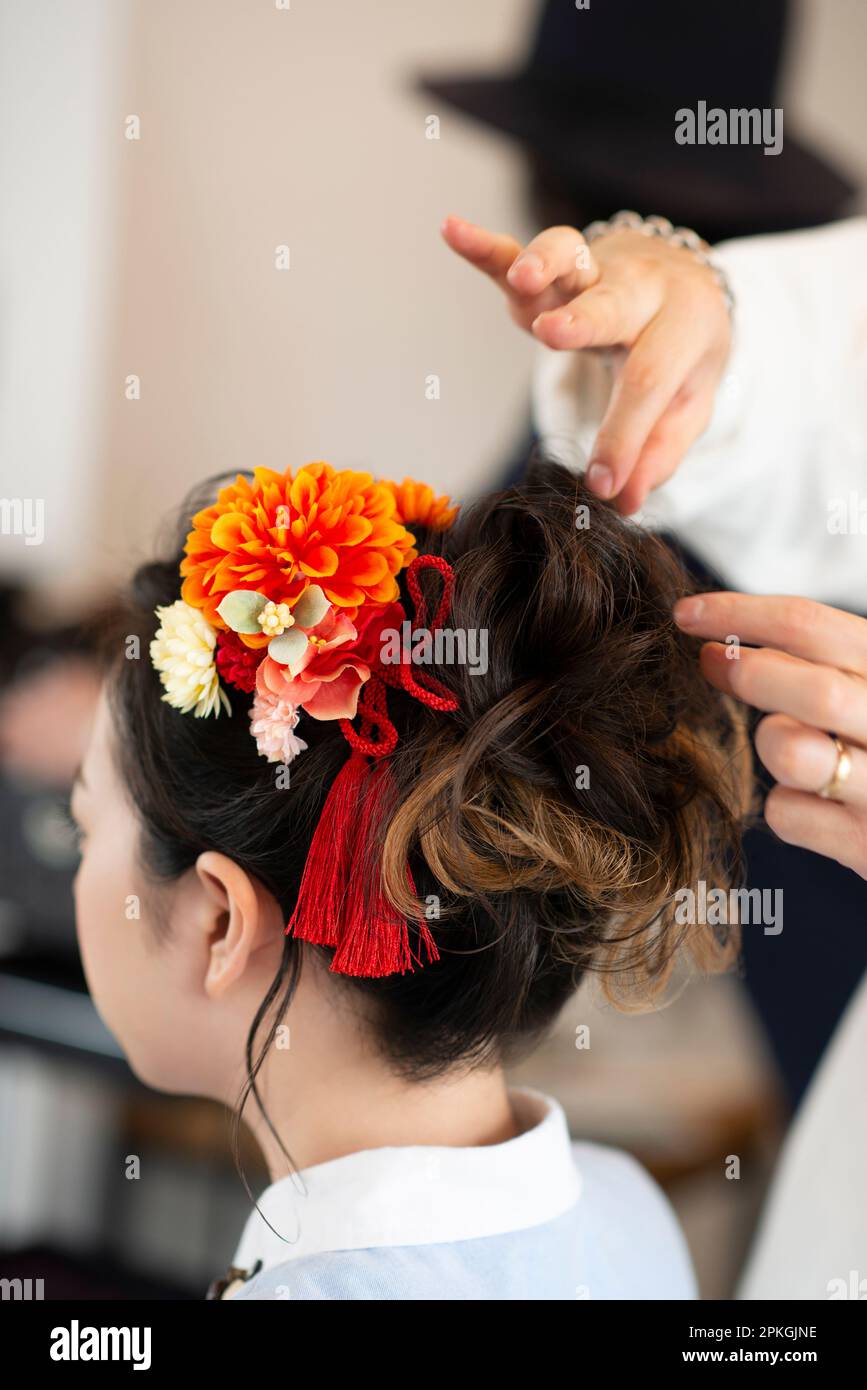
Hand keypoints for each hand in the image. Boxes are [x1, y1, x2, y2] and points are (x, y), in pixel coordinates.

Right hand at [442, 214, 731, 514]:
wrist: (685, 280)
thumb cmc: (681, 354)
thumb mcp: (688, 405)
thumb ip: (658, 454)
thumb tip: (622, 503)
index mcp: (686, 324)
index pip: (649, 382)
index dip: (622, 437)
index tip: (601, 486)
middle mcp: (642, 288)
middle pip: (612, 305)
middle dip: (582, 321)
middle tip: (553, 336)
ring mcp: (596, 269)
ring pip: (568, 256)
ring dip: (541, 265)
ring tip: (520, 281)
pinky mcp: (558, 264)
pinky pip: (518, 251)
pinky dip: (485, 246)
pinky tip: (452, 230)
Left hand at [674, 592, 866, 879]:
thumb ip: (821, 667)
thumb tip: (723, 647)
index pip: (814, 626)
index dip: (741, 613)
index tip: (687, 612)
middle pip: (814, 689)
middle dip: (750, 672)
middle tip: (711, 662)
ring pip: (792, 751)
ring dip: (772, 742)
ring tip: (794, 749)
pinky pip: (788, 813)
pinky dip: (786, 806)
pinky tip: (820, 809)